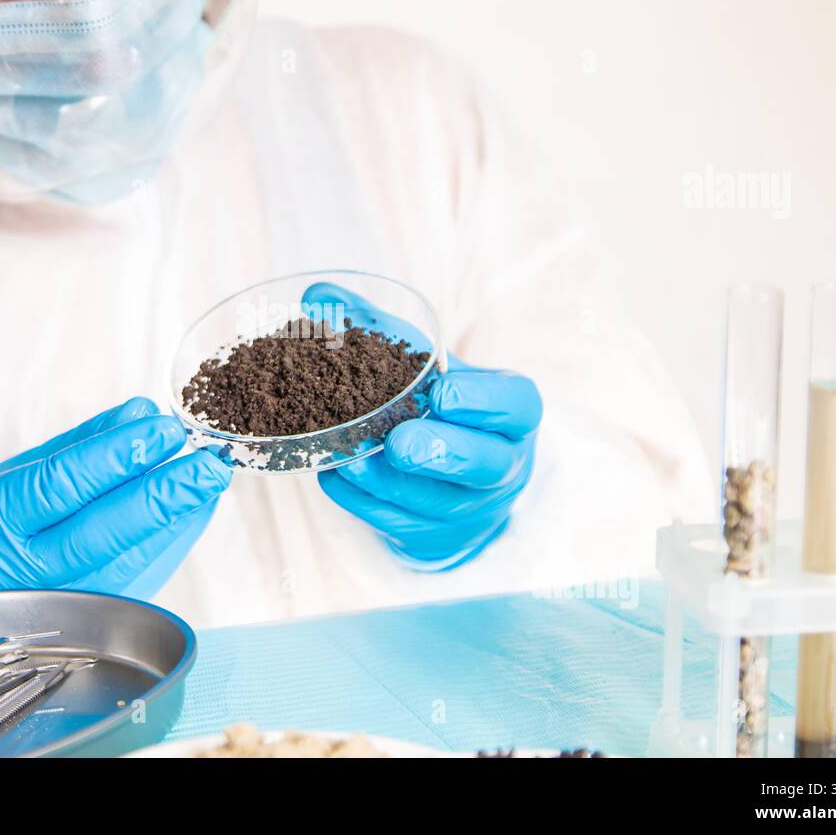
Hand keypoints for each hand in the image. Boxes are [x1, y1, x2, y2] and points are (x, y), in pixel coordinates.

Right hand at [0, 397, 231, 599]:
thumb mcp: (18, 472)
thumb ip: (82, 444)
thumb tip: (141, 412)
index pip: (61, 486)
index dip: (116, 458)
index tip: (162, 431)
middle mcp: (18, 572)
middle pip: (98, 534)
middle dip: (160, 497)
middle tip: (206, 466)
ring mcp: (54, 605)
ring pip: (124, 563)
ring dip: (175, 519)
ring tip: (207, 482)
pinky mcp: (86, 623)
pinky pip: (136, 580)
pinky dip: (169, 542)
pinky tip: (193, 511)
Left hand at [305, 283, 541, 569]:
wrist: (457, 479)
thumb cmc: (442, 408)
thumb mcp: (425, 367)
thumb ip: (379, 330)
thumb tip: (319, 297)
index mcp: (512, 414)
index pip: (516, 407)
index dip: (484, 403)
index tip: (442, 392)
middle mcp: (502, 465)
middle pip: (484, 465)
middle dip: (441, 454)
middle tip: (400, 442)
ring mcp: (469, 508)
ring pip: (432, 502)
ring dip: (386, 481)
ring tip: (349, 457)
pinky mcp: (432, 537)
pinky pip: (395, 522)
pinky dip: (361, 500)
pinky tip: (334, 475)